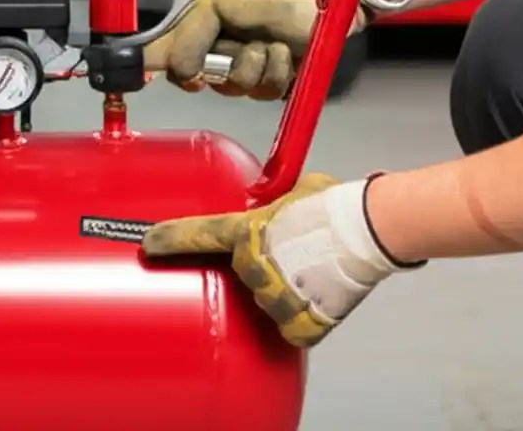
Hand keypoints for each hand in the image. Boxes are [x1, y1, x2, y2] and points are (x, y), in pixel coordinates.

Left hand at [141, 173, 420, 347]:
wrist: (373, 227)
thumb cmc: (338, 205)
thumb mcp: (294, 192)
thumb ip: (274, 202)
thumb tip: (273, 200)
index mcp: (245, 231)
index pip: (195, 236)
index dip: (168, 241)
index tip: (149, 244)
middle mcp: (252, 265)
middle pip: (242, 278)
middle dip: (262, 270)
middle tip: (294, 258)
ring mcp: (274, 295)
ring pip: (267, 305)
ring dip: (283, 296)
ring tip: (314, 276)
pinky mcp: (301, 320)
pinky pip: (292, 331)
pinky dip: (303, 324)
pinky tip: (317, 306)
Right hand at [143, 0, 365, 98]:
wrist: (338, 0)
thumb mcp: (232, 2)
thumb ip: (195, 25)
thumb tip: (163, 57)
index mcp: (202, 17)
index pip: (163, 47)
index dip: (158, 62)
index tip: (172, 73)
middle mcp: (218, 40)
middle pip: (196, 76)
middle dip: (224, 67)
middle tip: (245, 49)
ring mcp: (243, 60)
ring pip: (232, 88)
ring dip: (257, 70)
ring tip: (276, 47)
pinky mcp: (269, 76)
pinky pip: (262, 93)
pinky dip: (278, 76)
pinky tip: (288, 56)